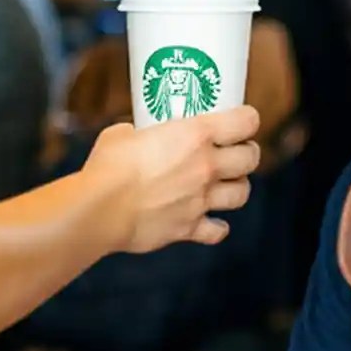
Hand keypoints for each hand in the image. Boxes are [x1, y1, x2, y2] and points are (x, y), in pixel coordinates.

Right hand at [84, 106, 261, 253]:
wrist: (99, 209)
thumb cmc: (108, 167)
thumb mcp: (122, 133)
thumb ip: (138, 132)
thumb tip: (136, 134)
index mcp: (195, 135)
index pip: (246, 122)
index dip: (247, 119)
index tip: (241, 120)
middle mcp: (206, 166)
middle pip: (250, 158)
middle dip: (246, 153)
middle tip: (234, 151)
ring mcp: (201, 199)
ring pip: (242, 194)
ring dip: (237, 187)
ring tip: (224, 184)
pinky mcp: (189, 228)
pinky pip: (217, 230)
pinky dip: (217, 227)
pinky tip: (209, 220)